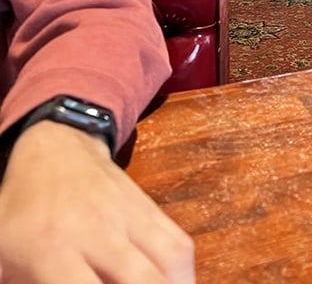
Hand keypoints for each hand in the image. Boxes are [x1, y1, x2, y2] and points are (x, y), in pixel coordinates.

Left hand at [0, 121, 194, 282]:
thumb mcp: (1, 257)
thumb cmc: (22, 213)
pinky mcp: (150, 208)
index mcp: (52, 251)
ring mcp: (129, 216)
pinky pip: (180, 244)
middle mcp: (98, 232)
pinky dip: (184, 276)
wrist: (56, 150)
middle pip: (143, 281)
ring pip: (170, 261)